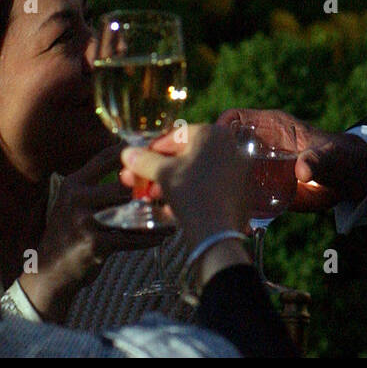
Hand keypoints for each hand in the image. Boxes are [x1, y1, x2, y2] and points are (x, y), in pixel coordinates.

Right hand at [19, 143, 160, 321]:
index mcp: (73, 184)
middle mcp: (77, 199)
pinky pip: (131, 238)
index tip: (154, 152)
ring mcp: (84, 221)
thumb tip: (134, 163)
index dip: (132, 153)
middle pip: (123, 185)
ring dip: (155, 214)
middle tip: (171, 190)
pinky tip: (162, 237)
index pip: (105, 158)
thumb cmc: (70, 232)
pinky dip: (149, 238)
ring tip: (173, 213)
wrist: (49, 272)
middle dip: (148, 188)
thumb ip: (97, 184)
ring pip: (130, 211)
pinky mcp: (94, 244)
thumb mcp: (74, 202)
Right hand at [122, 124, 249, 242]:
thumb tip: (128, 152)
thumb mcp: (163, 174)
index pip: (176, 135)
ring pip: (195, 172)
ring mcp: (237, 168)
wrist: (218, 233)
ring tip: (149, 197)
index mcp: (213, 134)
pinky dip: (187, 193)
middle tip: (137, 181)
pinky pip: (207, 186)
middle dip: (157, 170)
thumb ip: (144, 160)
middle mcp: (229, 146)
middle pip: (185, 155)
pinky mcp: (238, 189)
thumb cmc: (192, 195)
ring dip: (168, 183)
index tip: (136, 161)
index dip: (152, 149)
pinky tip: (168, 207)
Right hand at [215, 108, 366, 211]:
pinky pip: (238, 191)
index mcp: (272, 126)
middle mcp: (260, 144)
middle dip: (206, 160)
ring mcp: (258, 166)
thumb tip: (302, 171)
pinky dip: (229, 202)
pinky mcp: (261, 186)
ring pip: (225, 170)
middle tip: (198, 182)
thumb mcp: (330, 159)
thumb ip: (318, 161)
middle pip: (221, 145)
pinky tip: (227, 217)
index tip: (206, 150)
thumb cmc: (340, 158)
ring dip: (214, 184)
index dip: (217, 129)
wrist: (348, 179)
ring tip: (210, 203)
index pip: (234, 119)